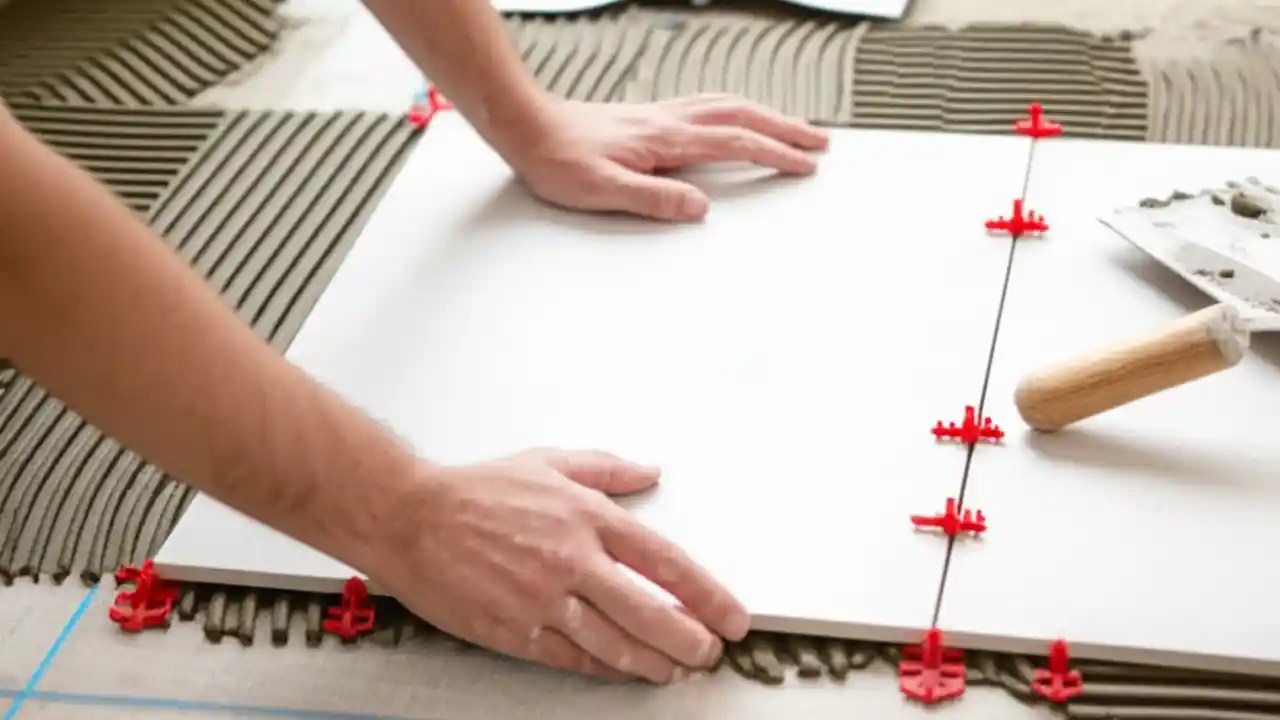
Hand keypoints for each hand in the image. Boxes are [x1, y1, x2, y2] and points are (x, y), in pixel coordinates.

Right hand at [371, 448, 749, 682]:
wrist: (411, 517)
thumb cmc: (475, 490)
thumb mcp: (548, 461)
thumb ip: (606, 468)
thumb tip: (649, 471)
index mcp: (587, 517)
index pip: (666, 562)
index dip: (707, 594)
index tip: (730, 614)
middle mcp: (572, 561)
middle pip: (650, 614)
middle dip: (690, 640)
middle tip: (709, 652)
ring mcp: (544, 601)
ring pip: (615, 645)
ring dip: (654, 662)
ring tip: (675, 668)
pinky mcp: (516, 630)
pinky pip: (573, 659)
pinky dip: (605, 669)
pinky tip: (624, 670)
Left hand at [506, 94, 828, 221]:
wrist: (526, 127)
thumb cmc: (557, 160)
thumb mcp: (602, 190)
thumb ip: (654, 199)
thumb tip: (699, 208)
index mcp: (666, 139)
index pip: (735, 143)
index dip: (775, 154)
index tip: (806, 165)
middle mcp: (668, 120)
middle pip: (743, 116)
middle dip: (785, 129)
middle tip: (819, 142)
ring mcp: (660, 115)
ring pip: (727, 105)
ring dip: (765, 115)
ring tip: (791, 128)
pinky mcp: (648, 117)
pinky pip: (707, 105)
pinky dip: (736, 109)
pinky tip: (735, 118)